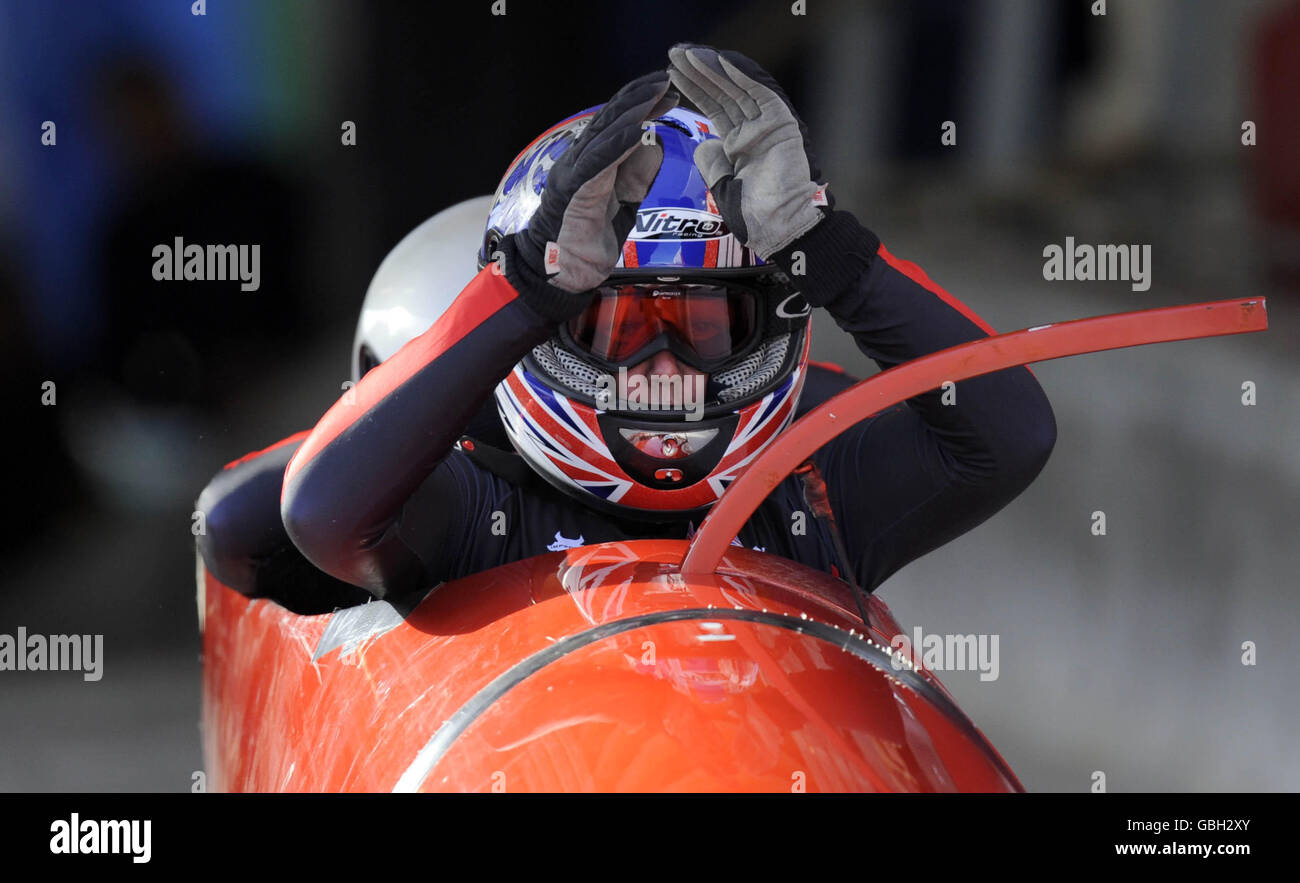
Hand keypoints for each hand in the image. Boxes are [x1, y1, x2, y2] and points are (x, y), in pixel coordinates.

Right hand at [502, 70, 676, 315]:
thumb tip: (655, 146)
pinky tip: (637, 129)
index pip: (618, 125)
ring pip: (605, 133)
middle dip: (640, 97)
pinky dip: (618, 144)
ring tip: (657, 93)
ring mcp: (575, 173)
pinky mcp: (575, 191)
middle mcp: (580, 161)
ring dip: (633, 111)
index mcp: (592, 163)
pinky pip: (599, 162)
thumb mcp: (624, 204)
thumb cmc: (587, 241)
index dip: (642, 105)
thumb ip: (637, 178)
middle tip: (667, 80)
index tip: (668, 92)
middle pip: (612, 120)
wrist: (561, 274)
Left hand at [667, 44, 829, 258]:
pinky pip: (760, 95)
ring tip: (690, 54)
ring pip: (737, 90)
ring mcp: (768, 127)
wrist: (778, 228)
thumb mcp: (722, 187)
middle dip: (699, 74)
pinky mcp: (782, 125)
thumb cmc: (754, 217)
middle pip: (722, 94)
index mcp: (739, 146)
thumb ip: (711, 164)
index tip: (672, 73)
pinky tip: (721, 61)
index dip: (694, 90)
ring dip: (713, 71)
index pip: (714, 109)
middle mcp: (753, 132)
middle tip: (675, 53)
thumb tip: (704, 144)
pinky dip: (742, 77)